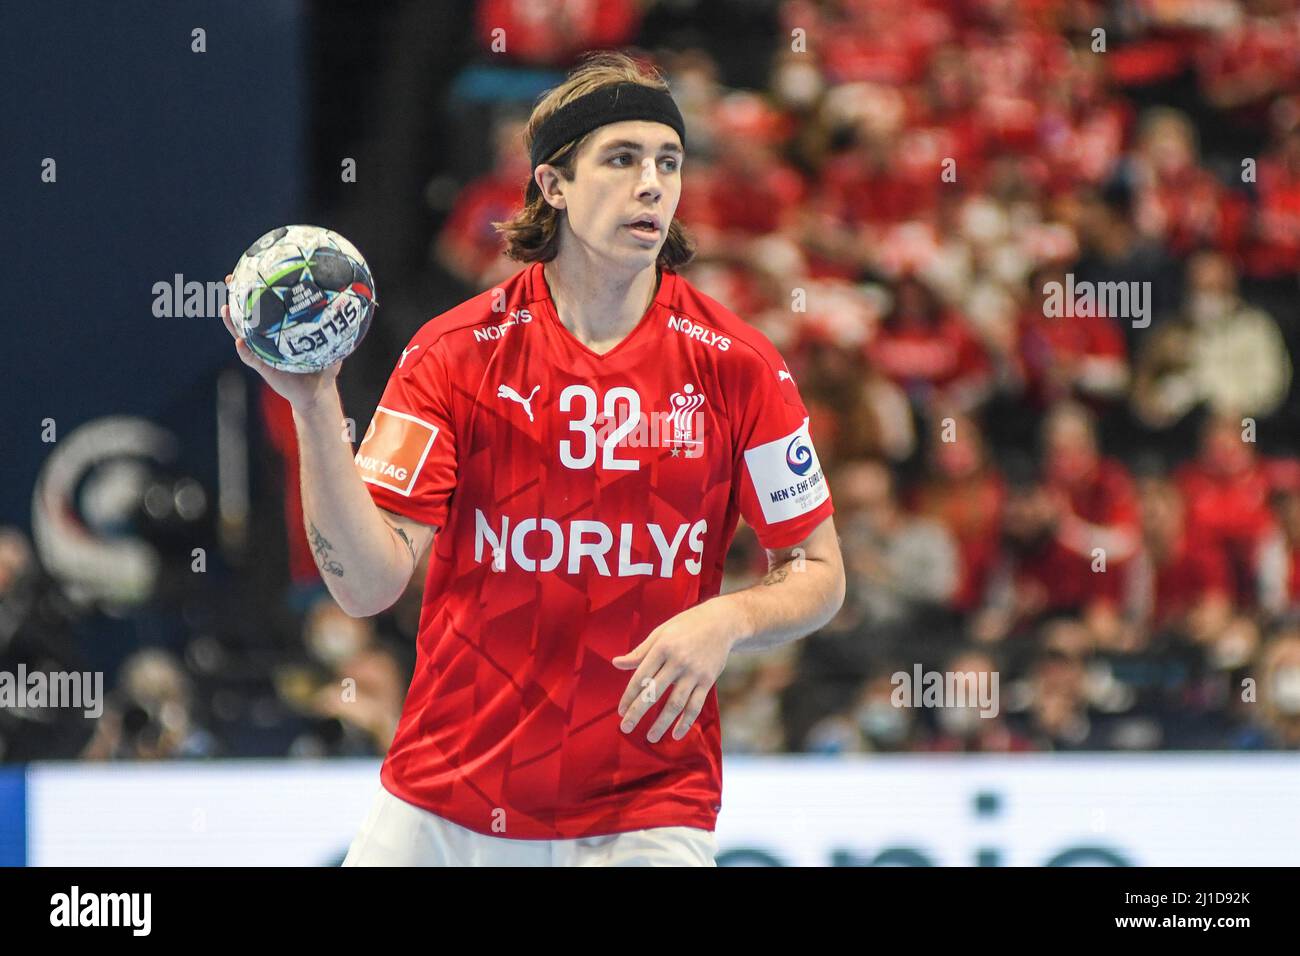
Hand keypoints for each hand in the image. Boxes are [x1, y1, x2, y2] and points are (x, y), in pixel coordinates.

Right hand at [220, 273, 341, 409]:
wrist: (317, 393)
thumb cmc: (324, 368)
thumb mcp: (332, 345)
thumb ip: (338, 328)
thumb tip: (351, 307)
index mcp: (283, 330)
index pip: (270, 306)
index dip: (261, 290)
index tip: (254, 270)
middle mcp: (269, 337)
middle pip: (249, 314)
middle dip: (238, 297)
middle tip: (230, 280)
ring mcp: (263, 351)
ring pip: (242, 334)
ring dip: (232, 322)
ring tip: (226, 309)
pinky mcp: (263, 367)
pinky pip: (250, 358)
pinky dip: (244, 351)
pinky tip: (239, 343)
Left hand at [613, 599, 739, 742]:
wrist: (721, 622)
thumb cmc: (685, 626)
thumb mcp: (660, 633)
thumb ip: (639, 652)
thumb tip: (616, 663)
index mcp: (662, 648)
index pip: (641, 677)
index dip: (629, 696)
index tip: (621, 711)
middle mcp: (678, 661)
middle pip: (654, 693)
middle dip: (638, 713)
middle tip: (626, 728)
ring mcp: (694, 673)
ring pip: (675, 704)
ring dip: (662, 723)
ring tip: (651, 738)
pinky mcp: (708, 680)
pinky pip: (695, 706)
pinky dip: (686, 722)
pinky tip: (676, 734)